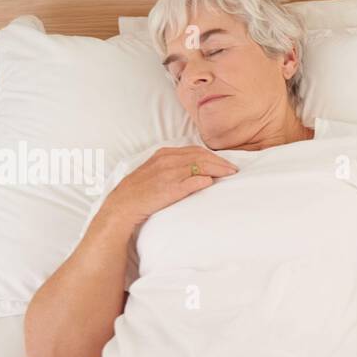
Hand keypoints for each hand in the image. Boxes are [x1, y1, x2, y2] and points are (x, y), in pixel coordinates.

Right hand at [103, 146, 237, 227]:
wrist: (122, 205)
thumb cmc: (140, 191)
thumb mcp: (156, 171)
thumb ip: (174, 167)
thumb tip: (195, 171)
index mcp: (164, 154)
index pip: (195, 150)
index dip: (213, 156)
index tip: (226, 163)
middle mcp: (167, 161)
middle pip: (201, 156)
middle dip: (220, 162)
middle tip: (234, 169)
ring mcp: (168, 174)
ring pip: (199, 166)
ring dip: (218, 170)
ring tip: (230, 175)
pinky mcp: (169, 189)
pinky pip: (191, 182)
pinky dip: (203, 180)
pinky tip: (212, 182)